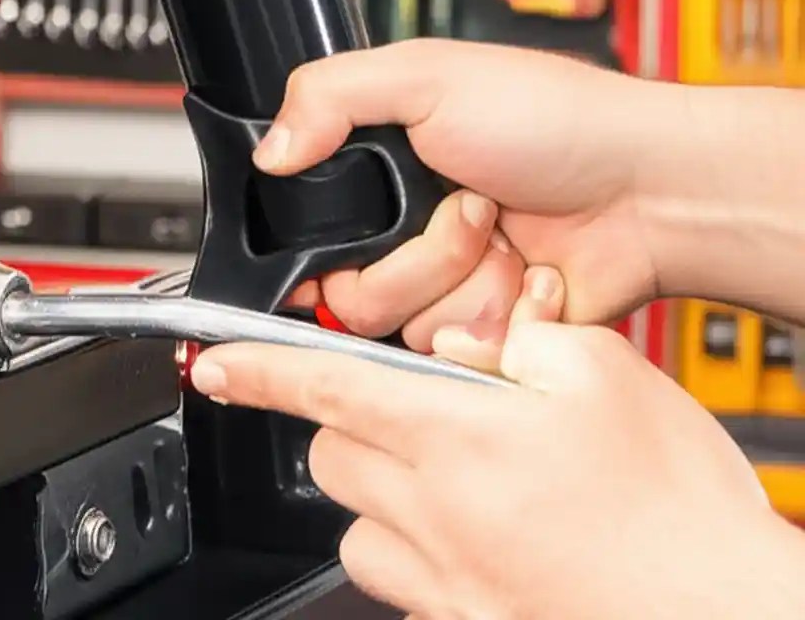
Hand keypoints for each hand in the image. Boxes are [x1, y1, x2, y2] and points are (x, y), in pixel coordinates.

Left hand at [188, 315, 804, 617]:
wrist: (722, 616)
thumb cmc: (677, 508)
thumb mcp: (609, 376)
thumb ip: (520, 342)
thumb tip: (465, 343)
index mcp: (457, 436)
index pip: (322, 386)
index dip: (254, 367)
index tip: (213, 364)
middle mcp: (432, 513)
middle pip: (332, 455)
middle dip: (354, 426)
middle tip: (425, 419)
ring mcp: (442, 581)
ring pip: (356, 527)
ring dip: (383, 497)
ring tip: (459, 486)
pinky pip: (400, 585)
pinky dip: (418, 556)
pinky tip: (484, 543)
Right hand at [266, 39, 686, 363]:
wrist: (649, 190)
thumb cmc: (558, 121)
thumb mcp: (429, 76)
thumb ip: (329, 95)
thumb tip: (268, 150)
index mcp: (376, 176)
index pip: (304, 236)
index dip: (314, 249)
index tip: (340, 241)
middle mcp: (402, 238)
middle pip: (348, 295)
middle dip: (418, 257)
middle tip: (470, 210)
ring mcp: (445, 290)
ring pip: (405, 330)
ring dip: (466, 282)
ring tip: (508, 237)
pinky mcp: (483, 334)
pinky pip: (458, 353)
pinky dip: (503, 316)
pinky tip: (532, 275)